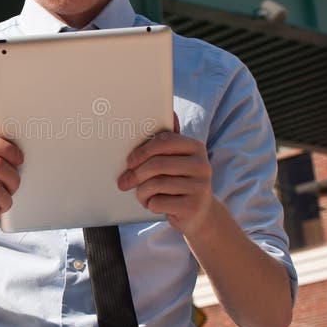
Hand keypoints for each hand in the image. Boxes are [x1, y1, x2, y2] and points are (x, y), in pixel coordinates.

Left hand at [117, 114, 213, 236]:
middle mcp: (202, 165)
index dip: (142, 151)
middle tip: (125, 182)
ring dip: (142, 192)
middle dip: (136, 174)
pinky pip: (160, 202)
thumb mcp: (178, 160)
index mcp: (196, 147)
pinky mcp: (194, 206)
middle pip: (158, 164)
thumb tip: (171, 112)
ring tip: (141, 195)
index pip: (164, 141)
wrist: (200, 213)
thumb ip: (170, 140)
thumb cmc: (181, 181)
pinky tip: (153, 204)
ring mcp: (200, 187)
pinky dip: (150, 204)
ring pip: (156, 184)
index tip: (130, 162)